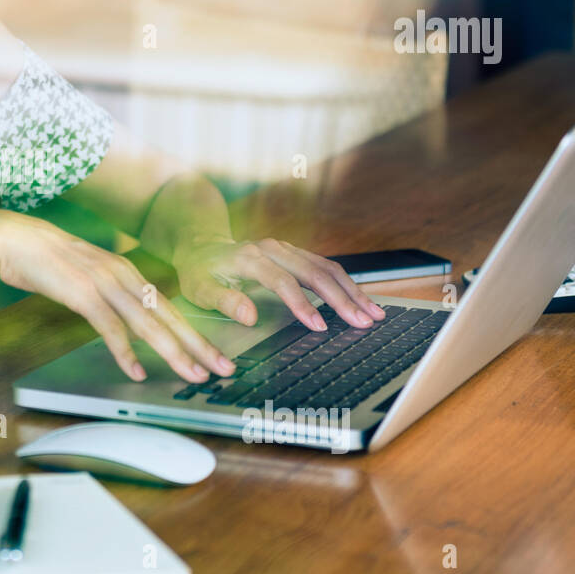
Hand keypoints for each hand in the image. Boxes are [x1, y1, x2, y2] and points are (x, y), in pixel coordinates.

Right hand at [0, 209, 234, 383]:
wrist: (11, 239)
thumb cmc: (43, 260)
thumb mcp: (84, 275)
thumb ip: (105, 294)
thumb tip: (118, 318)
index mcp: (125, 271)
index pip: (168, 308)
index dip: (193, 333)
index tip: (213, 355)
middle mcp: (122, 275)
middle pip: (168, 316)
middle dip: (199, 345)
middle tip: (223, 368)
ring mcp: (104, 283)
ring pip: (147, 323)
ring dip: (173, 351)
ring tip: (193, 374)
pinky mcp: (82, 293)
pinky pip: (109, 327)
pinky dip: (124, 350)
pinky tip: (136, 371)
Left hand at [173, 237, 386, 331]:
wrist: (202, 246)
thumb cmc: (200, 273)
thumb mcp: (200, 289)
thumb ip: (223, 301)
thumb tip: (249, 316)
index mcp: (249, 258)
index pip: (283, 282)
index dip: (302, 305)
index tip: (320, 327)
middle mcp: (273, 248)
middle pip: (314, 273)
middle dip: (342, 299)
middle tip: (363, 322)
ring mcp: (287, 249)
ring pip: (327, 267)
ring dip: (352, 291)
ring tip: (374, 313)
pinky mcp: (296, 254)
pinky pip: (326, 267)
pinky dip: (347, 284)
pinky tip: (361, 300)